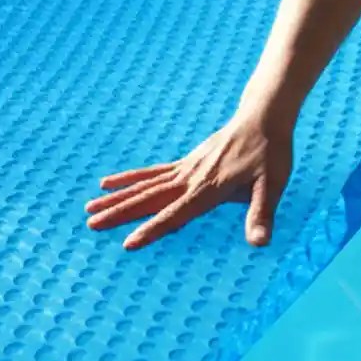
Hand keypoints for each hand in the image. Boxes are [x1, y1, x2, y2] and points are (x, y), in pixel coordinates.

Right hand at [86, 108, 293, 249]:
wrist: (263, 118)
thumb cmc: (270, 154)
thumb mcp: (272, 185)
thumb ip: (261, 214)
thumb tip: (259, 243)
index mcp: (209, 189)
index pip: (175, 214)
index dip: (153, 229)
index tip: (129, 243)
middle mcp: (191, 179)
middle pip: (149, 198)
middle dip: (121, 213)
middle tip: (91, 224)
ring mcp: (185, 169)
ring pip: (144, 186)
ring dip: (117, 198)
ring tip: (89, 208)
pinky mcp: (185, 163)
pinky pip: (151, 173)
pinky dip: (129, 179)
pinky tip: (109, 183)